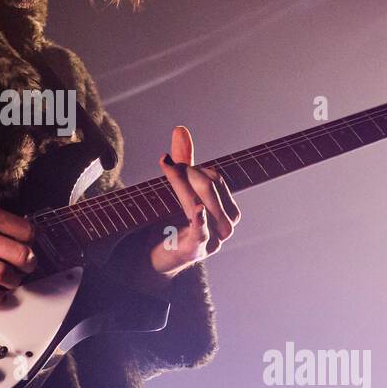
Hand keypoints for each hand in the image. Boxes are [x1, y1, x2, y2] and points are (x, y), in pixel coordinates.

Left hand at [106, 125, 239, 296]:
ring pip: (201, 203)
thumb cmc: (173, 222)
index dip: (196, 168)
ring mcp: (213, 240)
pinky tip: (196, 209)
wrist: (158, 259)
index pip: (217, 178)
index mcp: (229, 211)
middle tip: (169, 165)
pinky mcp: (195, 251)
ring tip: (169, 171)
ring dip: (183, 186)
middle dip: (189, 173)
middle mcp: (226, 226)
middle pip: (210, 188)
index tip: (176, 165)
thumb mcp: (181, 191)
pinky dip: (200, 220)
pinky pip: (201, 232)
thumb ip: (183, 161)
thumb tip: (180, 128)